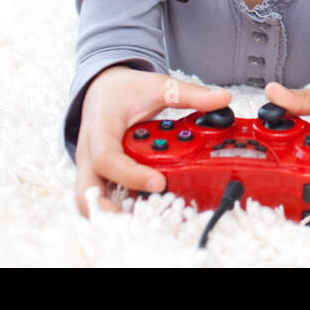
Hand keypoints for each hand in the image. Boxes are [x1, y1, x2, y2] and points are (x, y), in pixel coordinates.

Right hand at [74, 66, 231, 216]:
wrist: (104, 87)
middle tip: (143, 220)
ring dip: (112, 214)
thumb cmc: (126, 90)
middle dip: (109, 211)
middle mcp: (90, 152)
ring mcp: (90, 166)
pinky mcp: (98, 175)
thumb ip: (189, 95)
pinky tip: (143, 213)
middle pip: (86, 191)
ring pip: (88, 200)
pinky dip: (116, 208)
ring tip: (145, 222)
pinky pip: (101, 197)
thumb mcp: (158, 86)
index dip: (131, 176)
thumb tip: (223, 98)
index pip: (107, 159)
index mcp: (101, 128)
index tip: (159, 182)